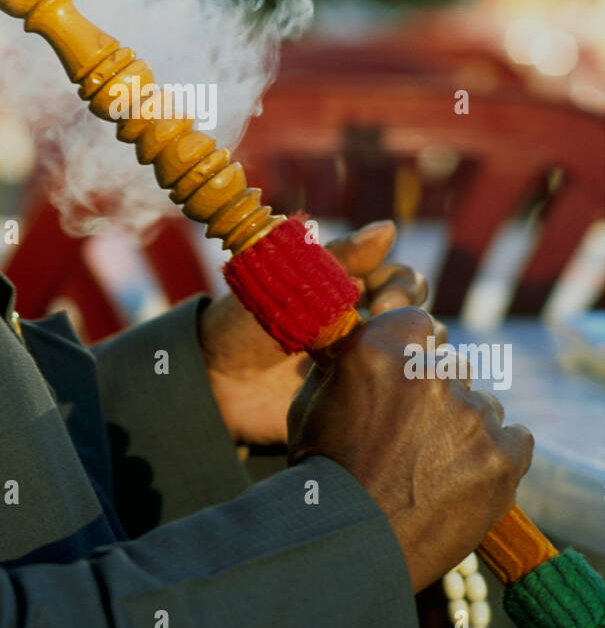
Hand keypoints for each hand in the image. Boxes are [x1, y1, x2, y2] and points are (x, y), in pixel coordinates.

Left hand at [200, 219, 440, 445]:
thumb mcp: (287, 283)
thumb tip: (390, 228)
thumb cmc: (241, 324)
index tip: (383, 302)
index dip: (401, 285)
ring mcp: (360, 362)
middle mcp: (359, 323)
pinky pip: (395, 391)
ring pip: (412, 352)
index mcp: (343, 288)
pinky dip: (404, 387)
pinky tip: (390, 392)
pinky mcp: (356, 399)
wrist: (212, 384)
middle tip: (387, 330)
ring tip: (390, 364)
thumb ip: (338, 258)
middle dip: (412, 318)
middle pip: (413, 313)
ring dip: (415, 353)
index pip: (397, 276)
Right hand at [286, 307, 532, 591]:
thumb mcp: (313, 402)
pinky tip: (463, 480)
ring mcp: (472, 414)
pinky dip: (495, 456)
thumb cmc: (321, 475)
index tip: (403, 378)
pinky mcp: (503, 456)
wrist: (348, 547)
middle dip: (438, 392)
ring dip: (465, 427)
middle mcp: (431, 371)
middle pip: (453, 365)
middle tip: (412, 435)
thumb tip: (361, 338)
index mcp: (383, 347)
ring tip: (432, 469)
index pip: (421, 324)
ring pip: (483, 405)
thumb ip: (346, 362)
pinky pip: (514, 439)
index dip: (412, 352)